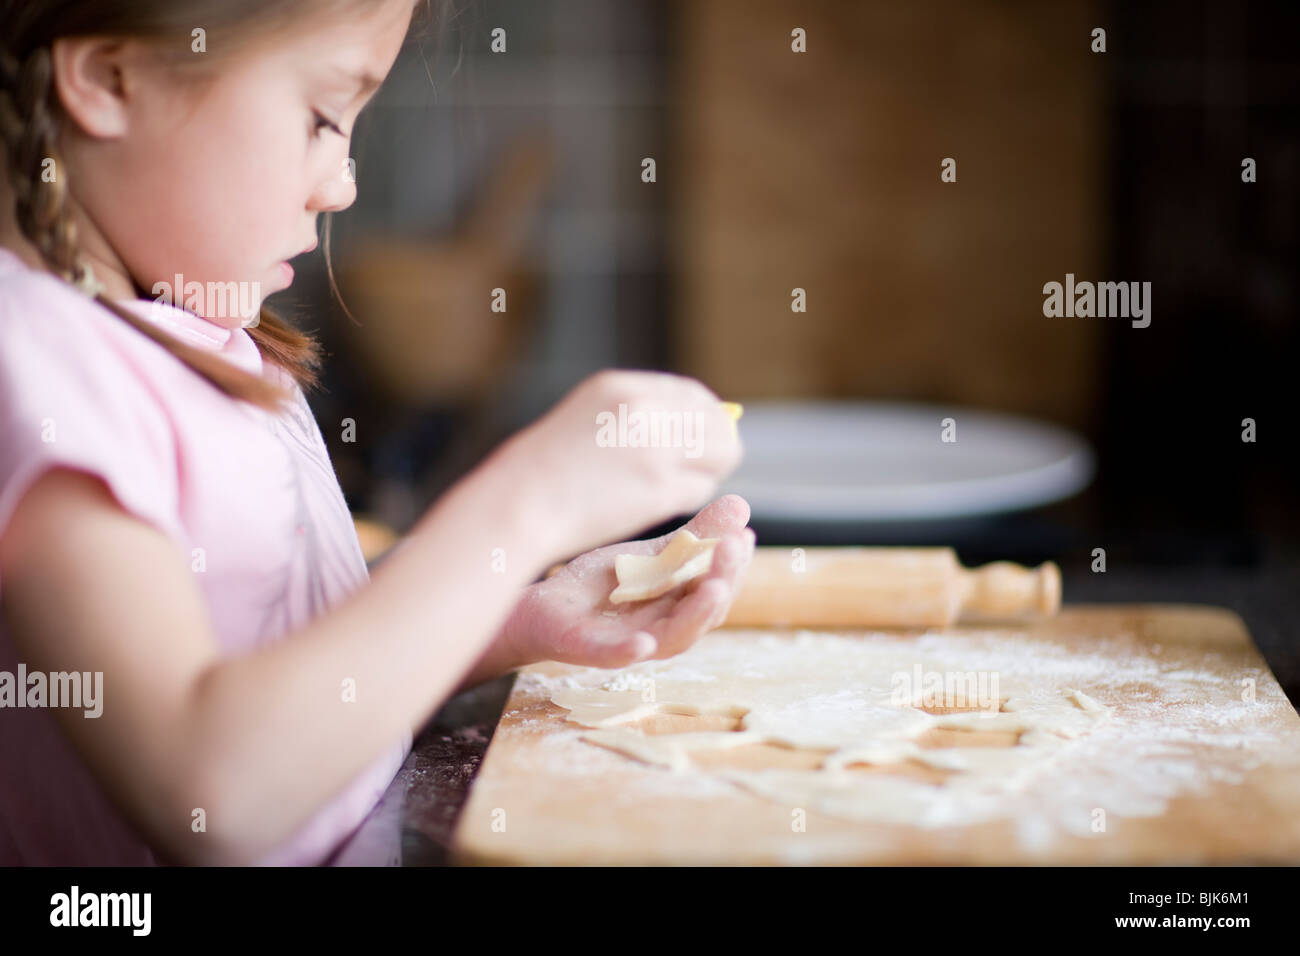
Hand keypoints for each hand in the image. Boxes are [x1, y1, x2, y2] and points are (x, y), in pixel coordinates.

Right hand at [494, 370, 742, 561]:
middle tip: (703, 466)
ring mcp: (655, 448)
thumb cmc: (542, 471)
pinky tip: (660, 503)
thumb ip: (634, 414)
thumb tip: (689, 424)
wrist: (518, 505)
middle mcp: (644, 409)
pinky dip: (688, 497)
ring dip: (704, 472)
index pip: (692, 394)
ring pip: (717, 455)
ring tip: (672, 487)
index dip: (707, 418)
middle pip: (716, 422)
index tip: (706, 436)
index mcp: (621, 387)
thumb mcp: (586, 417)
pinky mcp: (659, 488)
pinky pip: (698, 488)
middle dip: (716, 445)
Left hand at [500, 494, 754, 669]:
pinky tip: (644, 643)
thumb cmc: (600, 585)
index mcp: (679, 607)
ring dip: (696, 616)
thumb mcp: (651, 555)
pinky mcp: (591, 650)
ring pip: (673, 638)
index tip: (744, 535)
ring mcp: (629, 643)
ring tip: (713, 587)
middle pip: (703, 615)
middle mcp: (662, 630)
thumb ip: (693, 538)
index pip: (716, 591)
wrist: (541, 605)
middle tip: (734, 548)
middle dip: (723, 582)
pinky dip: (630, 651)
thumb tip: (742, 505)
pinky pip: (615, 656)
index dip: (733, 566)